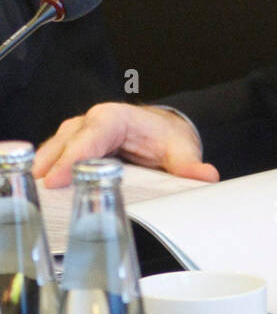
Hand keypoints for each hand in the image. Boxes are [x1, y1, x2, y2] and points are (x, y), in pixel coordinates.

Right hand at [32, 102, 219, 187]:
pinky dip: (47, 173)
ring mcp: (80, 135)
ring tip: (34, 195)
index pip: (92, 135)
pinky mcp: (74, 149)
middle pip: (67, 142)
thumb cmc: (167, 138)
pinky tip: (40, 194)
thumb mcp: (180, 151)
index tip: (59, 179)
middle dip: (52, 165)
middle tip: (40, 192)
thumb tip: (206, 176)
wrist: (164, 132)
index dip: (74, 156)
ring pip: (55, 149)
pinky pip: (55, 159)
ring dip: (44, 169)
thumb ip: (189, 166)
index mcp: (118, 118)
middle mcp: (94, 123)